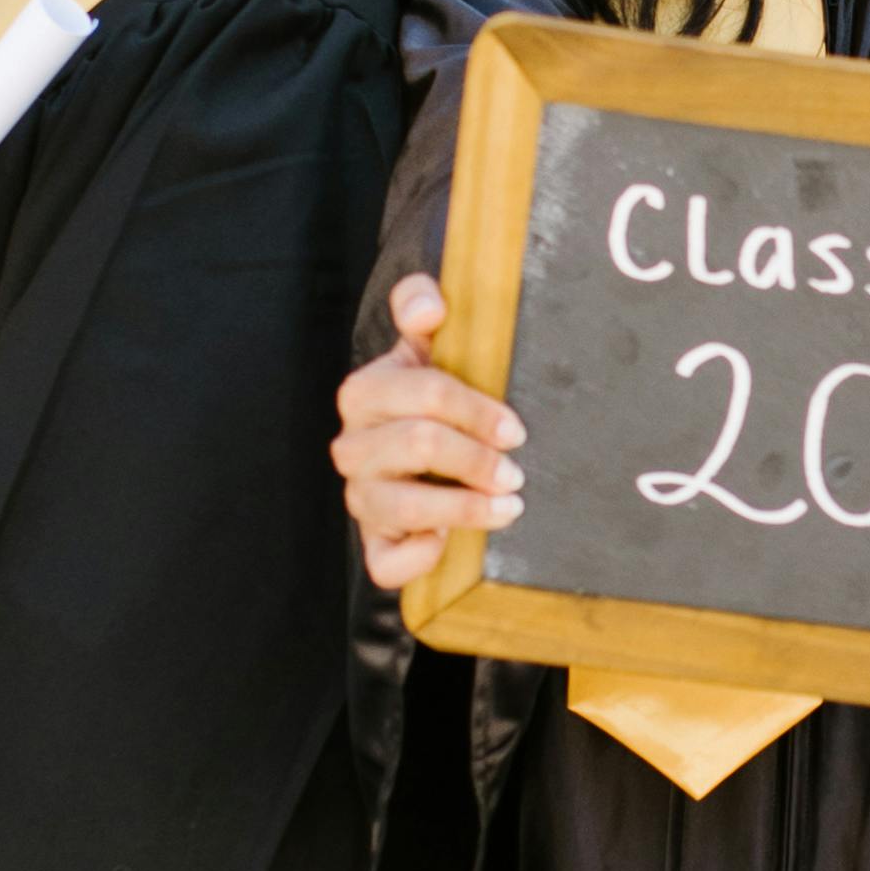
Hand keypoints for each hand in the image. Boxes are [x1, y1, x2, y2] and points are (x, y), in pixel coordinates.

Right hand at [334, 273, 521, 597]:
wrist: (424, 459)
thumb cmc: (435, 400)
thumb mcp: (430, 347)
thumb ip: (420, 306)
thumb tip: (429, 309)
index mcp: (364, 392)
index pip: (424, 393)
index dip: (476, 411)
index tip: (516, 430)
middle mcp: (352, 447)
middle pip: (418, 445)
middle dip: (477, 459)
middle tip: (517, 473)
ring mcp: (360, 498)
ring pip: (404, 506)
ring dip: (466, 510)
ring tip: (510, 508)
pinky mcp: (374, 544)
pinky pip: (386, 564)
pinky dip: (420, 558)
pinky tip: (450, 544)